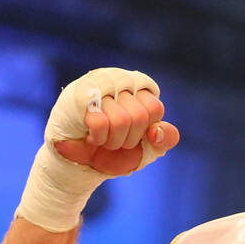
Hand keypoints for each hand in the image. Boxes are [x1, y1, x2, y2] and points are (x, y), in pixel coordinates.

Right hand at [54, 89, 179, 176]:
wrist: (81, 164)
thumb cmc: (115, 151)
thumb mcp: (149, 147)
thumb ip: (166, 138)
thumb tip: (155, 130)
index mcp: (140, 86)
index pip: (155, 108)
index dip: (144, 131)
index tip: (131, 133)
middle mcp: (120, 79)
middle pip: (139, 116)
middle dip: (127, 139)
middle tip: (113, 138)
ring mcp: (98, 84)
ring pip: (121, 120)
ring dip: (112, 140)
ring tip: (101, 137)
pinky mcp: (78, 96)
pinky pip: (100, 122)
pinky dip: (98, 138)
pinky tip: (89, 135)